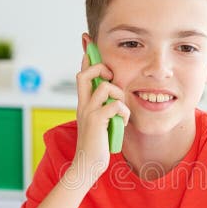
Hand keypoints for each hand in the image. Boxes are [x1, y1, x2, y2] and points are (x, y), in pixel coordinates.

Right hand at [72, 51, 129, 182]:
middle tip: (111, 78)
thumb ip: (103, 108)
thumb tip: (114, 98)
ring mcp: (88, 112)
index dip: (86, 58)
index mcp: (84, 103)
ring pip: (106, 87)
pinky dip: (124, 112)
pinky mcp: (97, 121)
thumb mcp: (100, 122)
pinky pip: (115, 105)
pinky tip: (123, 123)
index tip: (88, 42)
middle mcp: (83, 104)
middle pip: (84, 73)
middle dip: (100, 68)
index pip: (82, 74)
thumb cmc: (97, 145)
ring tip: (121, 111)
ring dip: (120, 96)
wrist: (88, 165)